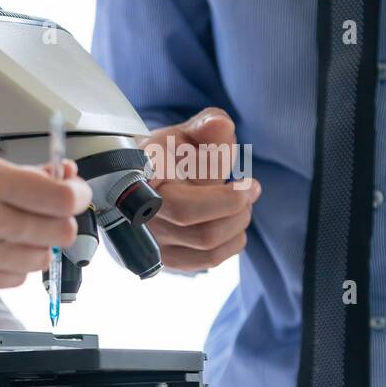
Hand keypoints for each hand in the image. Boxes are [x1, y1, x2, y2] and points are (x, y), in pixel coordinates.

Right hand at [0, 154, 90, 289]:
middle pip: (57, 232)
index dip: (75, 194)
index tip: (72, 191)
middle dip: (60, 220)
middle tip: (49, 210)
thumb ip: (8, 175)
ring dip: (38, 245)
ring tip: (15, 230)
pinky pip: (12, 279)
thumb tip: (56, 179)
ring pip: (39, 260)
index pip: (58, 197)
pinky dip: (14, 266)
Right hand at [139, 107, 260, 271]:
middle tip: (250, 188)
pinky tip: (231, 223)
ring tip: (240, 203)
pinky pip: (206, 261)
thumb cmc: (162, 157)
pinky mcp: (162, 259)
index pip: (186, 209)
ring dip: (237, 225)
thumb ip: (204, 127)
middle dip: (238, 210)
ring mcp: (150, 245)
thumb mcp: (181, 135)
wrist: (135, 181)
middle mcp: (141, 224)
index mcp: (142, 189)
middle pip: (205, 233)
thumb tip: (219, 125)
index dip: (225, 201)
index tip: (247, 183)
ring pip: (208, 248)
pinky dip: (230, 243)